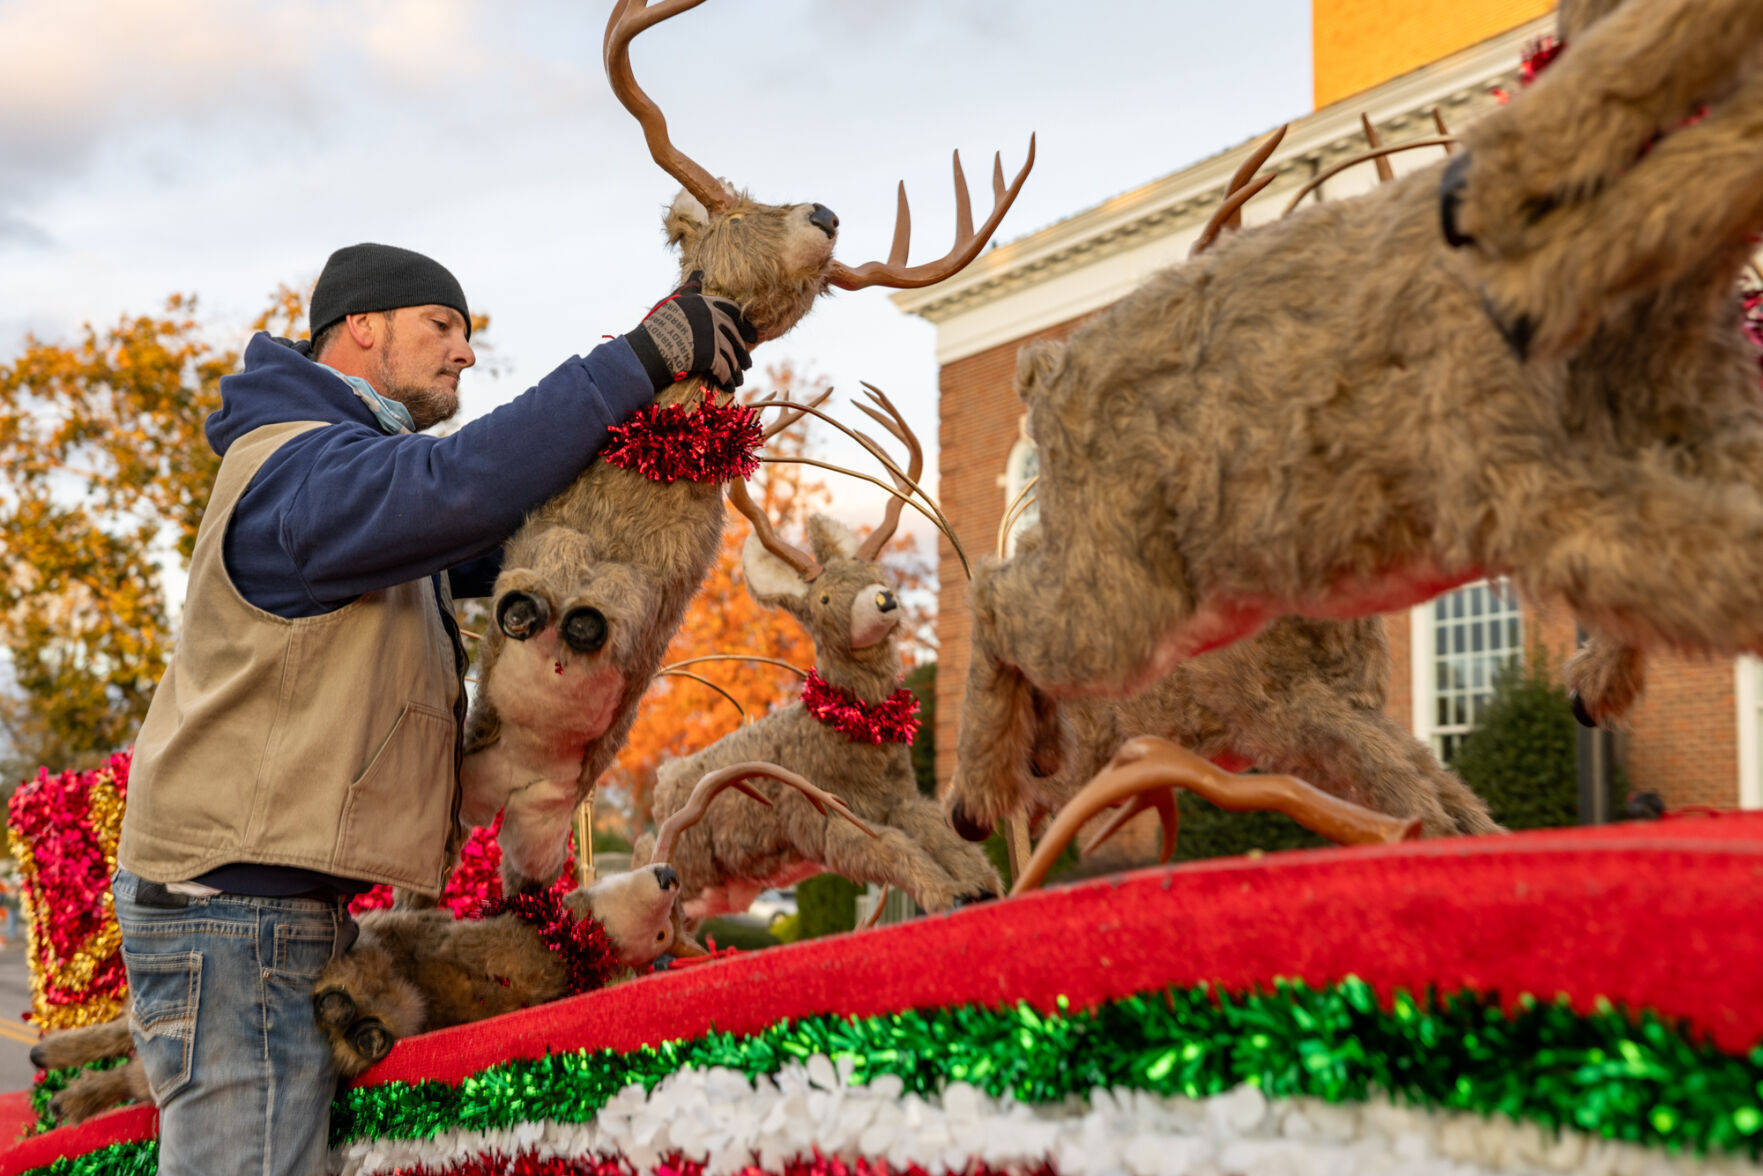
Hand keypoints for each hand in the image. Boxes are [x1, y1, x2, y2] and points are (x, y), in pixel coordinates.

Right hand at [626, 271, 757, 391]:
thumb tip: (699, 272)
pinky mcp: (710, 355)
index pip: (732, 310)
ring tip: (738, 380)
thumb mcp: (672, 301)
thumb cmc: (656, 326)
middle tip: (747, 364)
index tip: (751, 335)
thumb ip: (689, 289)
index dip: (743, 324)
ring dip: (736, 370)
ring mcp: (712, 335)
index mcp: (704, 302)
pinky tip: (728, 386)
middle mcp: (711, 317)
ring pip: (732, 354)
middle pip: (735, 335)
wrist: (647, 348)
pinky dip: (727, 379)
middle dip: (742, 352)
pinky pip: (725, 369)